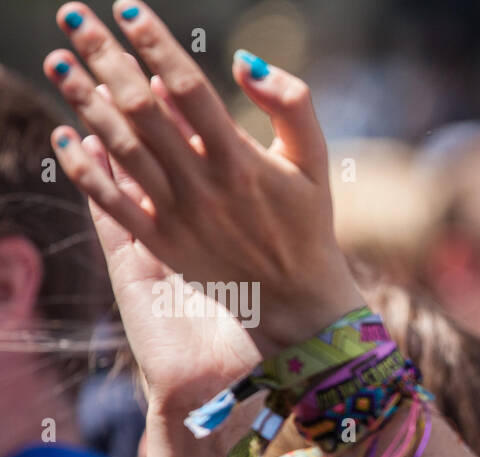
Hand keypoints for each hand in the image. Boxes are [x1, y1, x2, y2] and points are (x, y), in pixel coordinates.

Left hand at [43, 2, 361, 369]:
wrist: (298, 300)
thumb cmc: (308, 224)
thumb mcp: (316, 161)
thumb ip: (292, 105)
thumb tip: (245, 61)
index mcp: (241, 160)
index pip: (188, 88)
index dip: (156, 46)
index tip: (128, 9)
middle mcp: (205, 185)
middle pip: (142, 111)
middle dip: (104, 58)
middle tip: (73, 16)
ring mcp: (179, 215)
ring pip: (121, 149)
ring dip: (84, 102)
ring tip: (58, 61)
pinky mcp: (162, 243)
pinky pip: (112, 202)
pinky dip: (84, 168)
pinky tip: (64, 135)